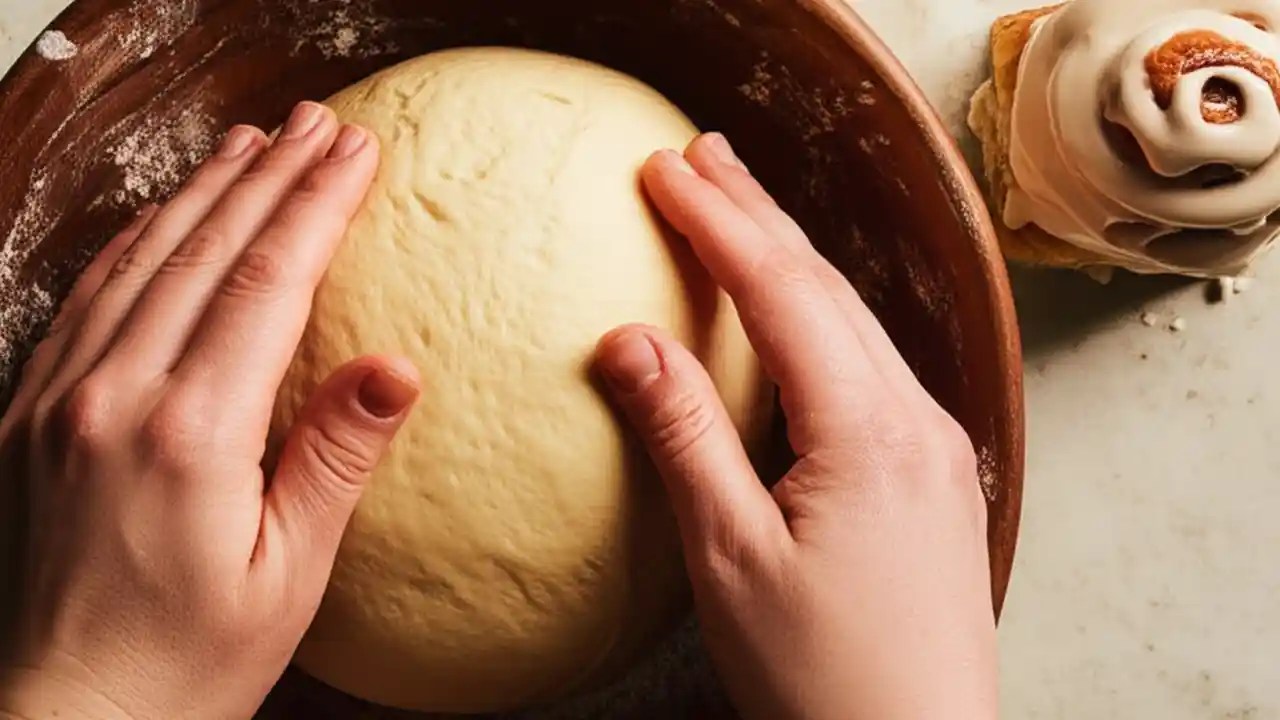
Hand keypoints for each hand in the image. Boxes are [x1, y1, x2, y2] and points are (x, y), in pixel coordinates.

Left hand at [0, 102, 419, 719]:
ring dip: (202, 194)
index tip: (358, 152)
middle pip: (205, 252)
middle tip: (318, 120)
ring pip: (141, 261)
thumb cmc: (191, 664)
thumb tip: (398, 365)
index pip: (268, 284)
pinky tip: (167, 218)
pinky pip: (87, 299)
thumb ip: (336, 457)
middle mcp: (114, 397)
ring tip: (252, 144)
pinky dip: (137, 243)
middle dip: (269, 176)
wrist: (66, 717)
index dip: (317, 206)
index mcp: (190, 434)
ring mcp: (59, 399)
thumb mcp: (290, 573)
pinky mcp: (29, 413)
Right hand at [595, 134, 997, 719]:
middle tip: (702, 155)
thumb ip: (685, 438)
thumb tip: (631, 340)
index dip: (718, 223)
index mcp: (867, 430)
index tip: (663, 171)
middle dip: (759, 214)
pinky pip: (874, 366)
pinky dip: (823, 319)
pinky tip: (799, 317)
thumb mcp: (732, 559)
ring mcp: (935, 447)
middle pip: (827, 287)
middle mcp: (916, 420)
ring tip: (740, 212)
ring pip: (856, 321)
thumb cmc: (822, 678)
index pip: (782, 291)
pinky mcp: (935, 477)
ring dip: (792, 260)